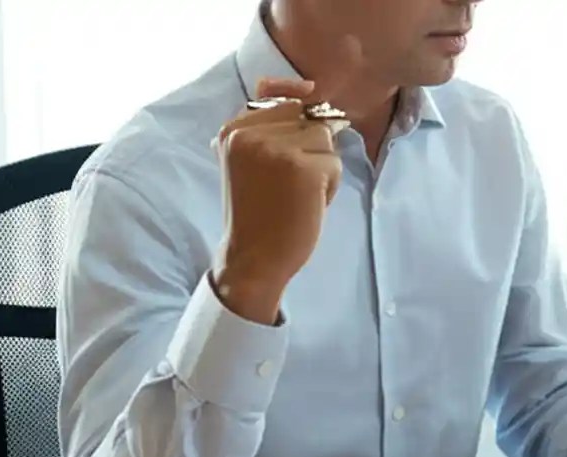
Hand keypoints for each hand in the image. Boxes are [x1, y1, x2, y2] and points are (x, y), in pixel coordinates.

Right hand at [211, 77, 344, 324]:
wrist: (253, 258)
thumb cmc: (258, 212)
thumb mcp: (250, 160)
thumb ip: (270, 124)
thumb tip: (309, 88)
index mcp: (233, 129)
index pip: (283, 101)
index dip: (298, 125)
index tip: (288, 159)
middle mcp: (249, 133)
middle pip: (308, 119)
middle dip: (310, 151)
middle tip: (288, 186)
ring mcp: (275, 148)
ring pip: (325, 139)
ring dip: (322, 169)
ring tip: (297, 195)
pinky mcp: (302, 168)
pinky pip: (334, 164)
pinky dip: (330, 187)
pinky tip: (307, 205)